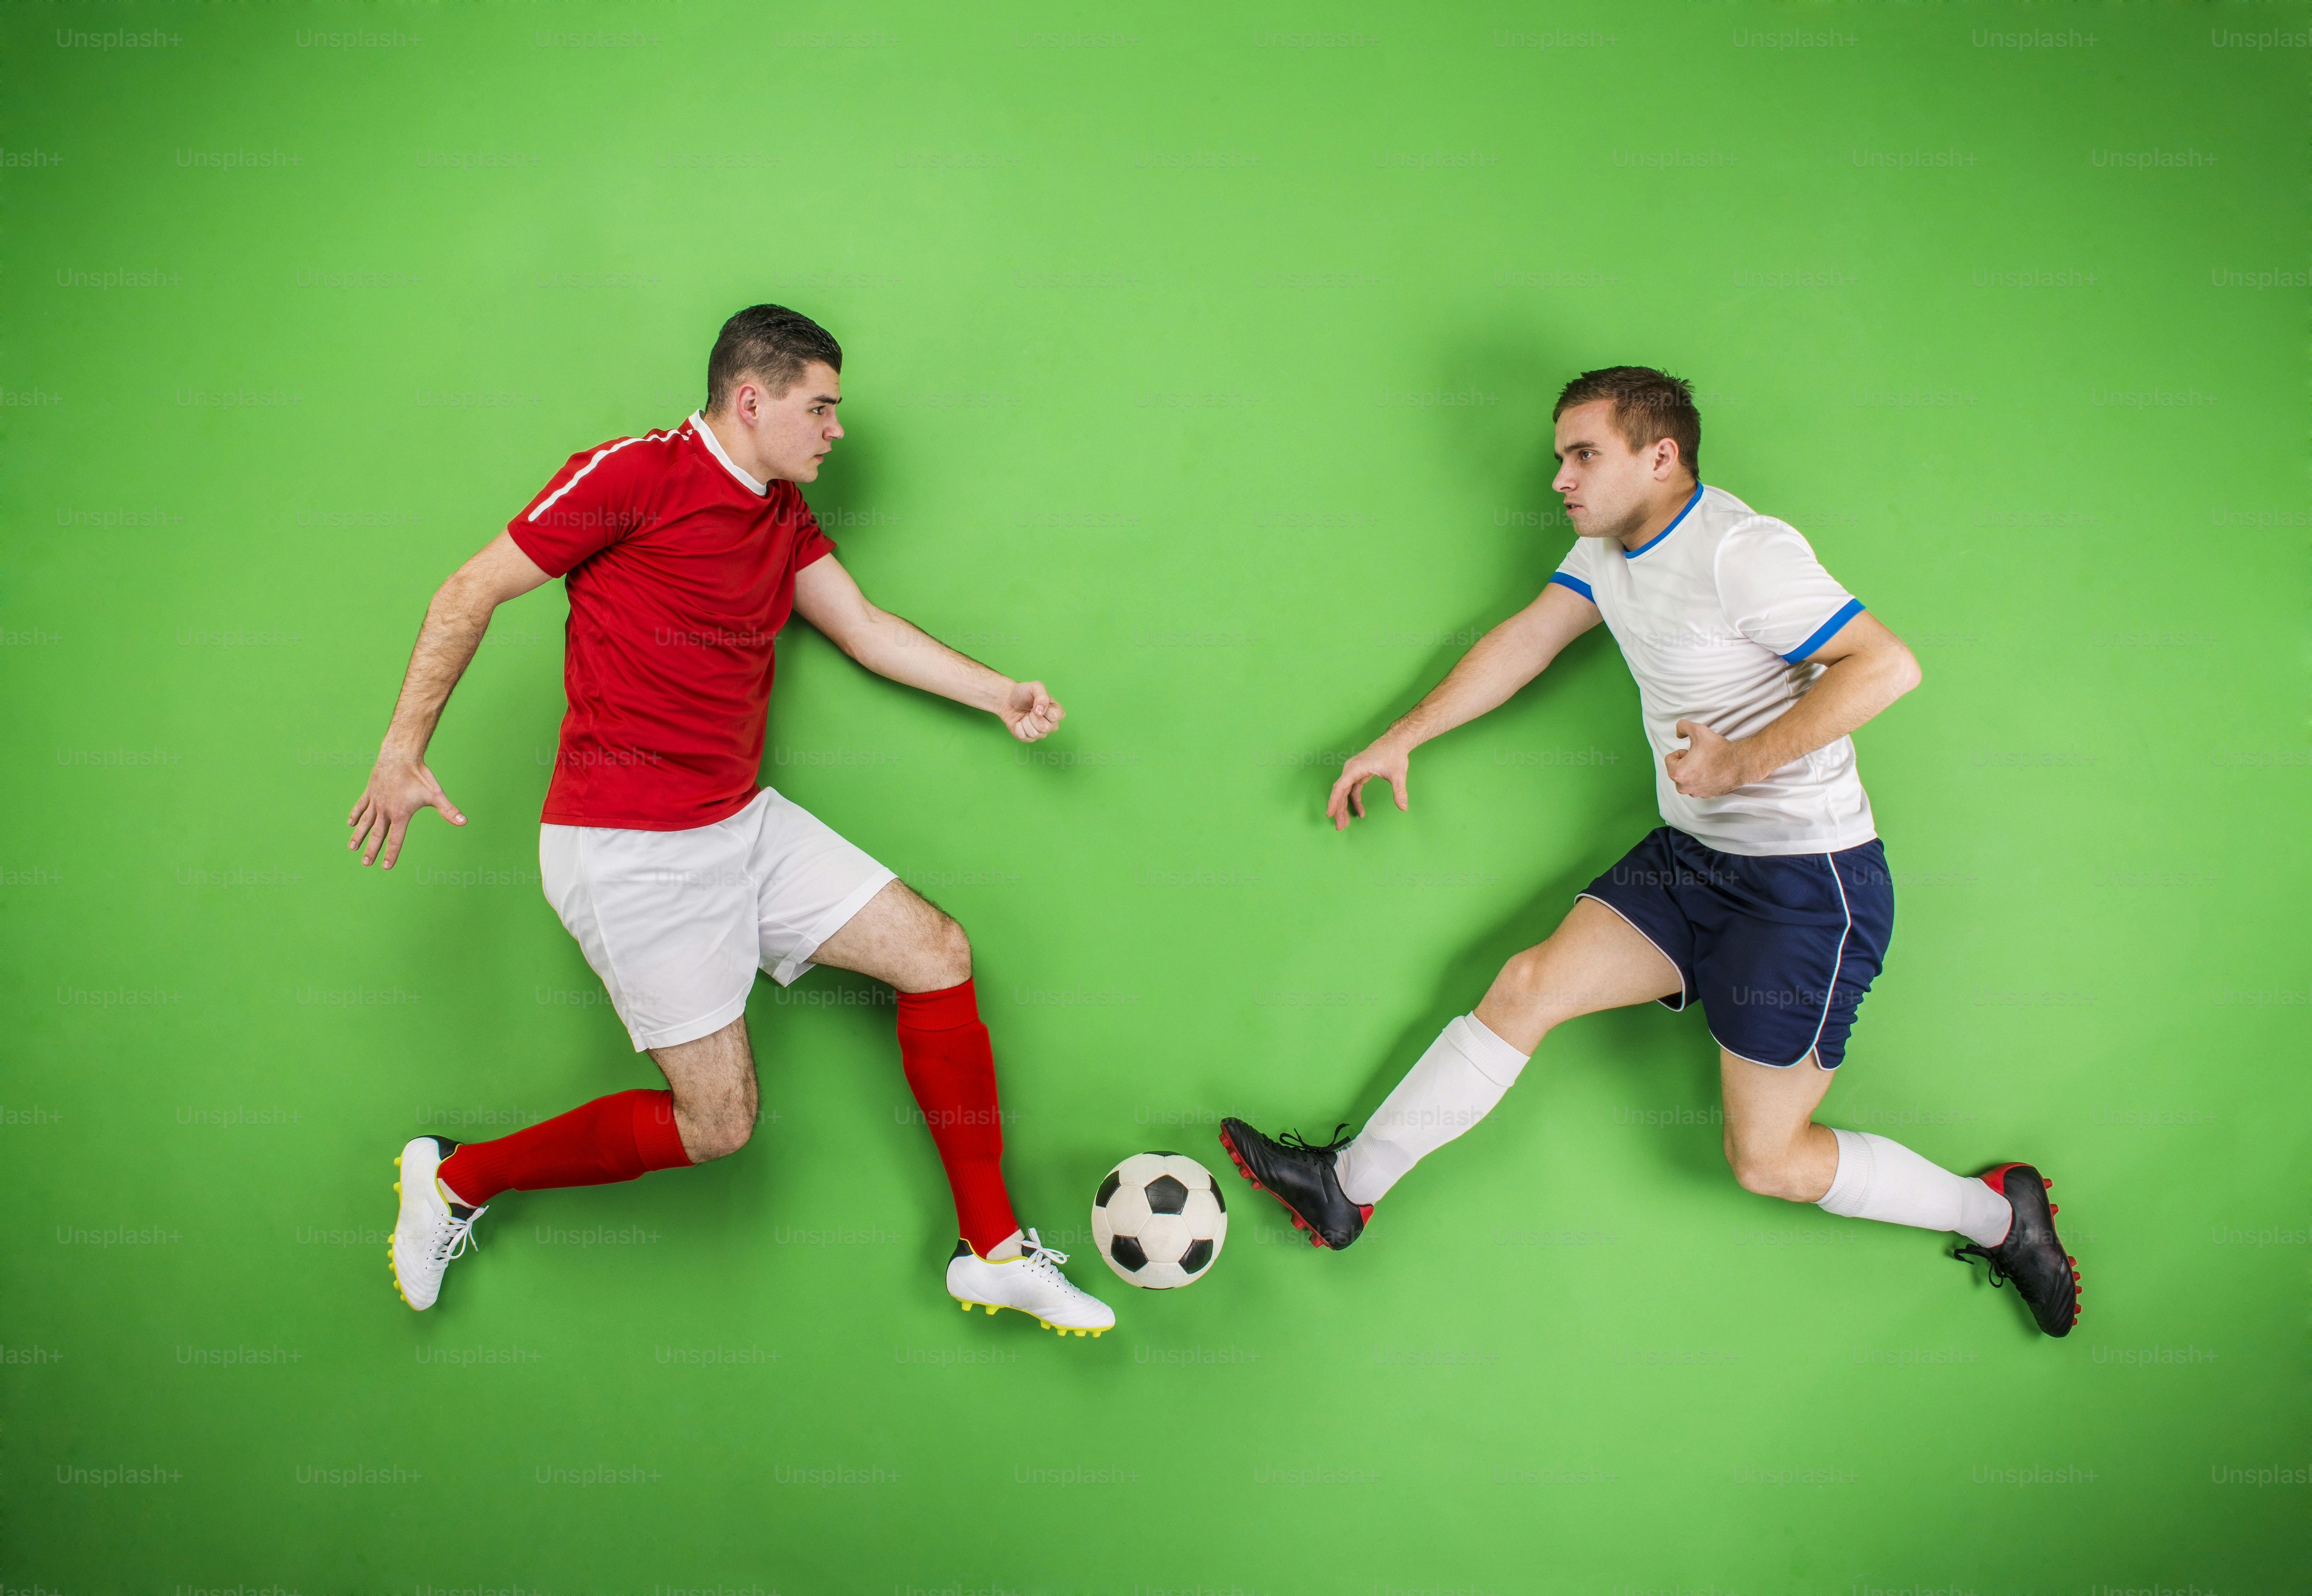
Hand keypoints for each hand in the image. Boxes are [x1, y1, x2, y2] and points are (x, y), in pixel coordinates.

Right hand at [347, 755, 465, 867]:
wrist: (400, 755)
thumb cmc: (419, 775)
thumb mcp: (435, 795)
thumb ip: (448, 811)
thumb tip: (464, 822)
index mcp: (400, 814)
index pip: (395, 839)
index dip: (391, 854)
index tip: (386, 866)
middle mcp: (385, 810)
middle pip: (377, 834)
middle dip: (371, 850)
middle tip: (366, 863)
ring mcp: (376, 801)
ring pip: (365, 822)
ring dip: (359, 835)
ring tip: (352, 848)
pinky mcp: (370, 791)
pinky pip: (361, 806)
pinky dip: (355, 815)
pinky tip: (350, 823)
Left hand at [997, 680, 1064, 741]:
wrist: (1008, 699)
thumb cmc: (1024, 693)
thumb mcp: (1034, 687)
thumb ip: (1042, 696)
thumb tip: (1041, 711)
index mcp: (1056, 712)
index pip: (1054, 716)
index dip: (1043, 709)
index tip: (1036, 703)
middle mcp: (1051, 725)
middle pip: (1045, 727)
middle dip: (1032, 716)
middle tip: (1030, 710)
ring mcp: (1040, 733)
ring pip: (1034, 733)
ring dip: (1025, 722)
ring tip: (1025, 715)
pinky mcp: (1028, 738)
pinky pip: (1023, 736)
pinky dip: (1018, 727)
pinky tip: (1019, 721)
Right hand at [1325, 742, 1409, 831]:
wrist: (1395, 741)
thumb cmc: (1394, 754)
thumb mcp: (1398, 774)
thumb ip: (1399, 791)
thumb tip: (1403, 807)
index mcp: (1355, 768)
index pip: (1340, 787)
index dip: (1334, 801)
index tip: (1329, 813)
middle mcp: (1350, 769)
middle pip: (1340, 792)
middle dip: (1339, 810)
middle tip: (1340, 827)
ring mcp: (1353, 771)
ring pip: (1344, 792)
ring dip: (1344, 807)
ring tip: (1344, 823)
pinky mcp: (1358, 773)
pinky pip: (1352, 790)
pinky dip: (1354, 801)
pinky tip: (1360, 812)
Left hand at [1663, 719, 1756, 798]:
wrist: (1740, 764)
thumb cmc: (1719, 749)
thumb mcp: (1698, 730)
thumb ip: (1682, 726)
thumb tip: (1678, 733)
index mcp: (1677, 773)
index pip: (1670, 758)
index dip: (1683, 751)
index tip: (1694, 751)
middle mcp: (1683, 787)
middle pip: (1677, 769)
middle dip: (1686, 761)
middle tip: (1701, 756)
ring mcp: (1695, 793)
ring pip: (1687, 777)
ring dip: (1693, 770)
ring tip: (1708, 763)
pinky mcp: (1706, 795)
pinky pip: (1698, 784)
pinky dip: (1702, 778)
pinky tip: (1713, 771)